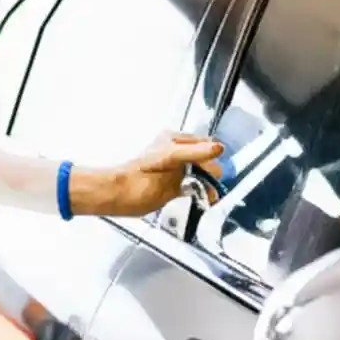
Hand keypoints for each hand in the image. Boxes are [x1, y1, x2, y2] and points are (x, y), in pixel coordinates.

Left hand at [68, 133, 223, 217]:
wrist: (121, 194)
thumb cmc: (141, 173)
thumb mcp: (171, 157)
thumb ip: (195, 153)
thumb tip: (219, 148)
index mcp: (175, 140)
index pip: (205, 144)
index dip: (212, 156)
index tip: (216, 170)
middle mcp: (178, 153)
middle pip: (206, 160)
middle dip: (212, 173)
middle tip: (212, 186)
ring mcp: (177, 170)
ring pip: (202, 175)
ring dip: (209, 184)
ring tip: (209, 195)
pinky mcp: (175, 187)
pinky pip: (195, 187)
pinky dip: (202, 192)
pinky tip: (204, 198)